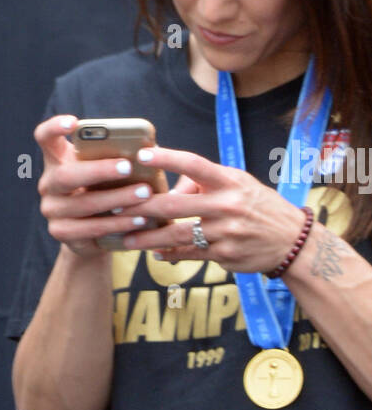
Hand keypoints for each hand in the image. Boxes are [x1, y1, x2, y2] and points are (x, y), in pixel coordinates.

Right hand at [33, 114, 165, 255]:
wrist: (96, 233)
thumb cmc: (108, 189)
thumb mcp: (109, 171)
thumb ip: (118, 158)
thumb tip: (149, 150)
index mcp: (58, 159)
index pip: (45, 137)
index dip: (54, 128)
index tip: (73, 122)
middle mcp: (49, 184)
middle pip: (65, 175)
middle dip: (98, 170)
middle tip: (128, 167)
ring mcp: (51, 210)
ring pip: (82, 204)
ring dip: (117, 198)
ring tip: (145, 194)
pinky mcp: (61, 233)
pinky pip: (89, 229)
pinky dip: (117, 224)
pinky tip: (139, 219)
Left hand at [119, 145, 307, 273]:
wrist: (292, 241)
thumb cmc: (258, 207)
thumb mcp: (238, 184)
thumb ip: (205, 183)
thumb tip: (172, 183)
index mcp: (230, 181)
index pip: (195, 165)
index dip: (168, 158)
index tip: (142, 155)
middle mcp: (227, 205)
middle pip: (176, 205)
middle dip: (142, 208)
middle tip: (117, 207)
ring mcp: (226, 232)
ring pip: (178, 235)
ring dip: (148, 239)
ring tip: (126, 239)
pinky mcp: (224, 255)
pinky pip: (190, 255)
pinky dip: (170, 254)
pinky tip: (155, 253)